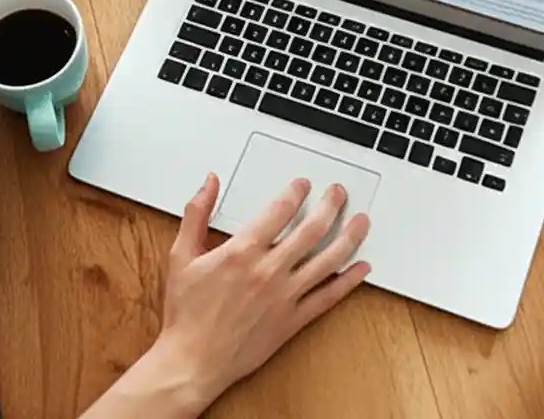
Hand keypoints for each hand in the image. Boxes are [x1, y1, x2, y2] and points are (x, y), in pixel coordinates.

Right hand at [149, 174, 371, 408]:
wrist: (193, 361)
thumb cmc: (186, 313)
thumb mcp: (182, 255)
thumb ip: (196, 214)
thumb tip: (209, 182)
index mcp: (242, 252)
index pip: (279, 211)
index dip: (295, 192)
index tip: (303, 184)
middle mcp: (268, 271)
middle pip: (311, 230)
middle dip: (330, 206)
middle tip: (338, 193)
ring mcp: (285, 296)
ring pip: (328, 260)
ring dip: (349, 237)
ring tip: (361, 222)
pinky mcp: (293, 320)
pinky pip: (328, 297)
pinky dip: (348, 281)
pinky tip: (361, 268)